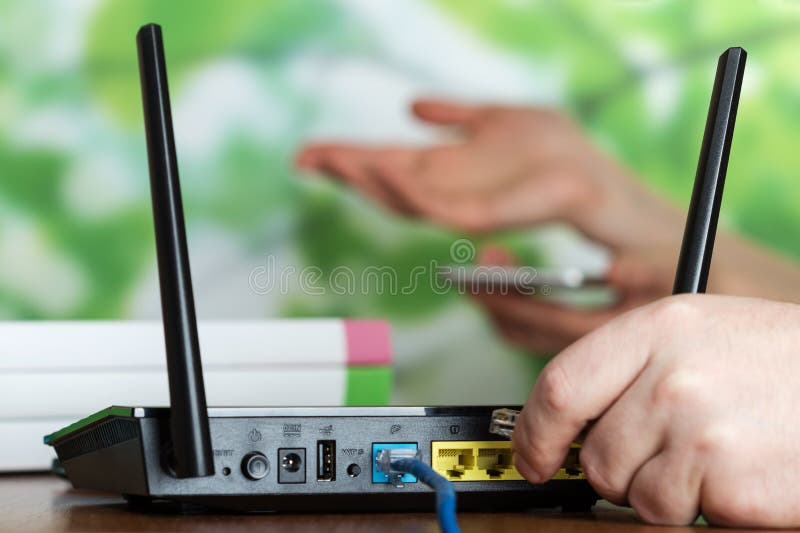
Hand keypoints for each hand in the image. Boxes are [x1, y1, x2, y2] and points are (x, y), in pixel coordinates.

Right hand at [296, 99, 799, 352]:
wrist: (702, 246)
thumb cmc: (659, 279)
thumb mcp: (604, 315)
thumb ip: (529, 310)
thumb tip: (480, 274)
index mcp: (574, 194)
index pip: (472, 198)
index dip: (413, 195)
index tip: (363, 189)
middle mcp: (560, 152)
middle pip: (449, 162)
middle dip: (375, 165)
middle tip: (314, 160)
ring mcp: (555, 137)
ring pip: (457, 148)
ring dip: (393, 152)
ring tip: (338, 156)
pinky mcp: (550, 132)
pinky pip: (489, 122)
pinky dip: (450, 118)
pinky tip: (418, 111)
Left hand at [512, 294, 799, 526]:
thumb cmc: (781, 363)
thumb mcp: (699, 334)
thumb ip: (629, 368)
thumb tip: (566, 420)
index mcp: (656, 328)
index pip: (559, 386)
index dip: (534, 432)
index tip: (533, 455)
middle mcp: (670, 374)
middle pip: (595, 453)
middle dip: (613, 471)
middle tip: (657, 458)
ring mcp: (698, 427)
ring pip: (632, 491)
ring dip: (662, 489)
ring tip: (711, 456)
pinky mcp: (727, 479)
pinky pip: (677, 514)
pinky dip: (702, 507)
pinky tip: (736, 473)